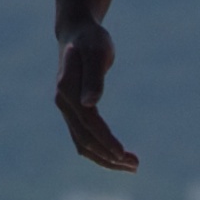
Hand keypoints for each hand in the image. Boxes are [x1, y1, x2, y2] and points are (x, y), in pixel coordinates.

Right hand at [54, 22, 138, 171]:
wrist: (77, 33)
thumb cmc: (91, 40)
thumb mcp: (97, 52)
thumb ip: (94, 77)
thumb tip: (90, 103)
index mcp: (67, 89)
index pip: (88, 122)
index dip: (105, 139)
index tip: (123, 154)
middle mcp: (63, 103)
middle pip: (84, 139)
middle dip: (109, 156)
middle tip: (135, 165)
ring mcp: (66, 109)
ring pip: (83, 144)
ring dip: (105, 159)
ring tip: (132, 165)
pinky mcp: (72, 112)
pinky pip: (83, 139)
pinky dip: (100, 151)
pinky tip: (117, 157)